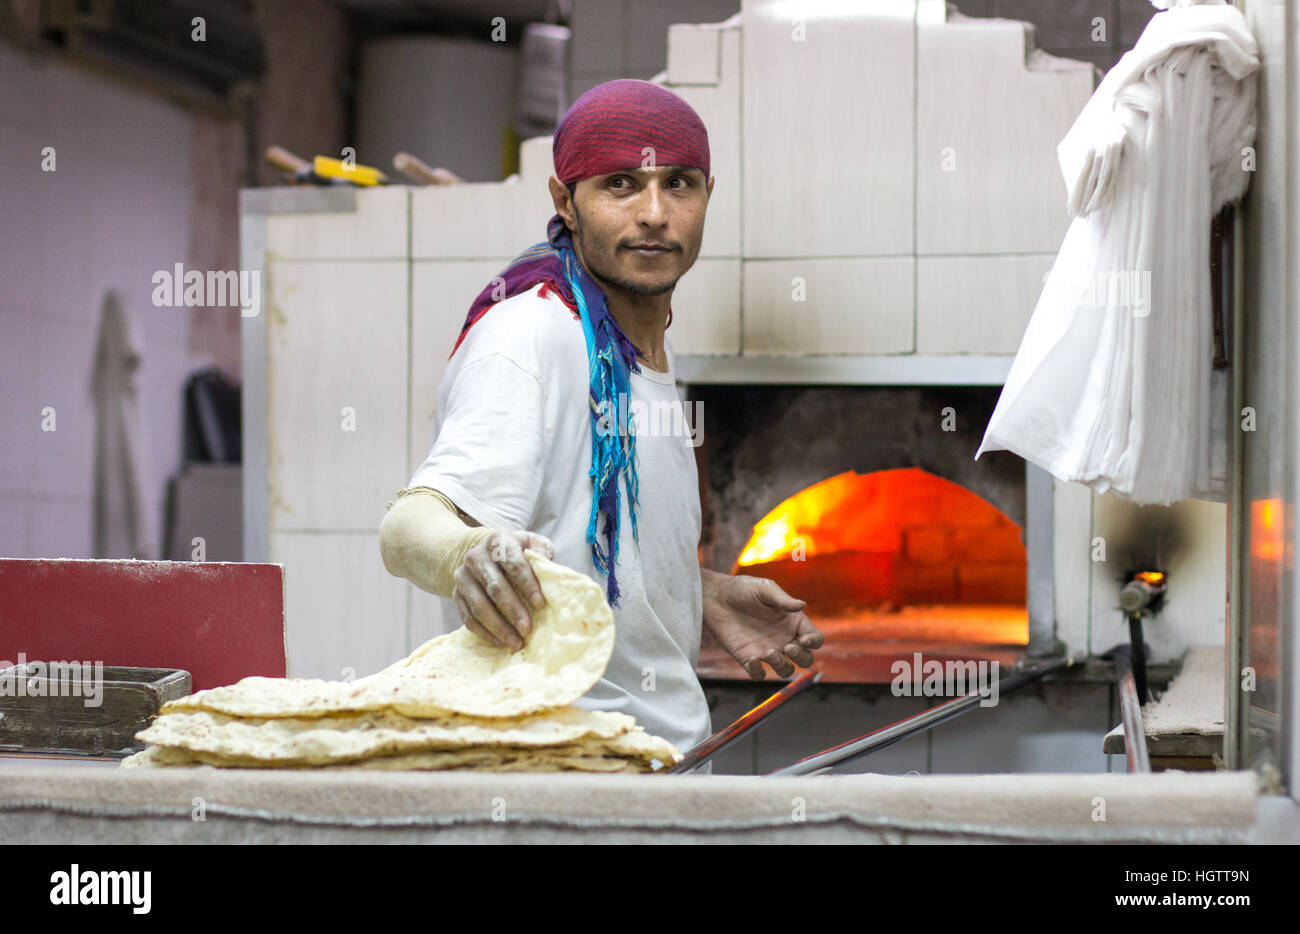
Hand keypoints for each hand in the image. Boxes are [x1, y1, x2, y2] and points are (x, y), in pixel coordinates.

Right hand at [452, 530, 554, 649]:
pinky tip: (500, 642)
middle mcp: (475, 557)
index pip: (513, 563)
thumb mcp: (530, 543)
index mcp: (497, 541)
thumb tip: (547, 564)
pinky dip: (485, 633)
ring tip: (516, 642)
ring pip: (479, 606)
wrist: (482, 554)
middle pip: (494, 587)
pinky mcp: (456, 594)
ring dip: (498, 627)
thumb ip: (541, 550)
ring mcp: (462, 576)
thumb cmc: (515, 552)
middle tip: (527, 629)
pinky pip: (468, 617)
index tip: (540, 603)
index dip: (527, 584)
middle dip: (512, 610)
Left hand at [701, 570, 822, 679]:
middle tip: (788, 647)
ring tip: (769, 652)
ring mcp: (767, 650)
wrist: (716, 597)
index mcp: (793, 622)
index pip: (815, 639)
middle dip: (802, 658)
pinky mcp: (748, 658)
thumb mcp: (764, 589)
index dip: (814, 642)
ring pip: (785, 670)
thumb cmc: (743, 589)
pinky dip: (758, 672)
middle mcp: (784, 639)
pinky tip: (751, 659)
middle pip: (805, 659)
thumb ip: (782, 599)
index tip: (805, 640)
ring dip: (782, 666)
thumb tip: (802, 604)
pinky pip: (759, 674)